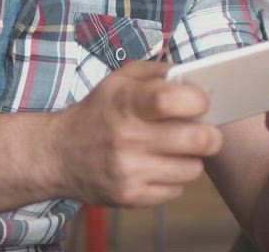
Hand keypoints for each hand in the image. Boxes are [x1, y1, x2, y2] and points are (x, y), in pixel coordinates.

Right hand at [54, 60, 222, 207]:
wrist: (58, 154)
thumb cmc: (99, 111)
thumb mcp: (120, 80)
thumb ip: (158, 72)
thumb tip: (196, 79)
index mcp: (125, 103)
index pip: (169, 100)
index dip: (197, 100)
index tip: (202, 103)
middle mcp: (127, 138)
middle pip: (197, 140)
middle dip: (211, 135)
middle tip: (206, 132)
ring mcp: (128, 171)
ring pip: (193, 168)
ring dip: (191, 159)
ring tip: (177, 150)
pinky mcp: (130, 197)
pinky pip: (177, 190)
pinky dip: (174, 179)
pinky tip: (159, 167)